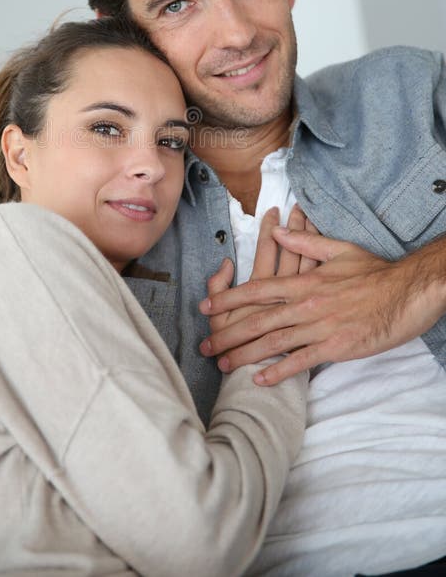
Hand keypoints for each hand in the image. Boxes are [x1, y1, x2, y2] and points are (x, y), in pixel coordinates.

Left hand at [200, 222, 445, 384]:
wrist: (407, 293)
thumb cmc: (375, 272)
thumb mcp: (339, 249)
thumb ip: (304, 241)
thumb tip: (277, 231)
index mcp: (305, 281)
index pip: (257, 289)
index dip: (228, 299)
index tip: (206, 308)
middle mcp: (307, 304)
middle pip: (258, 319)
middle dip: (227, 333)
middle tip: (204, 346)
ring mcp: (320, 327)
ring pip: (274, 342)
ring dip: (245, 354)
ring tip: (223, 365)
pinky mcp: (335, 347)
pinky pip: (301, 361)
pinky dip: (279, 371)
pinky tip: (260, 380)